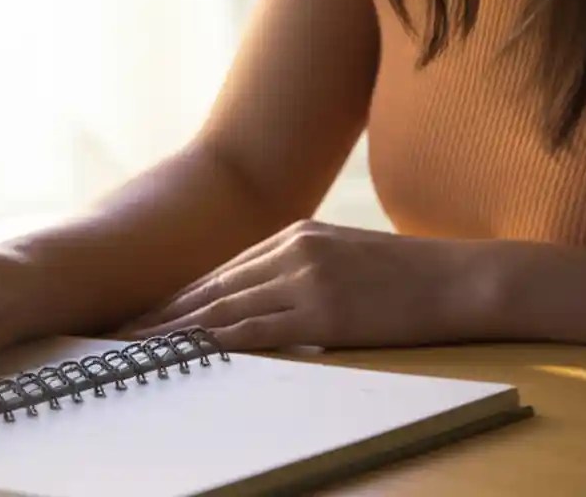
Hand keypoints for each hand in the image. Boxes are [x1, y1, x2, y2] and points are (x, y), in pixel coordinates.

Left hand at [118, 220, 481, 349]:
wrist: (462, 279)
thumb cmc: (407, 274)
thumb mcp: (342, 255)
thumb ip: (299, 268)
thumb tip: (259, 297)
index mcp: (294, 234)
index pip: (220, 272)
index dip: (178, 297)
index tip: (144, 315)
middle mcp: (292, 250)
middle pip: (211, 288)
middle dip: (164, 314)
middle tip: (123, 334)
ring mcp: (307, 280)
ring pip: (225, 309)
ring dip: (178, 332)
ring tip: (142, 349)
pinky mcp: (325, 313)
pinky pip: (260, 330)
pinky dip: (220, 342)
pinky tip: (192, 352)